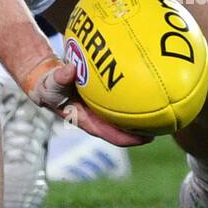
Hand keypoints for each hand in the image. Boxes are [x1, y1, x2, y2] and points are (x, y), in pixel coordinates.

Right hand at [25, 59, 153, 147]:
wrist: (44, 78)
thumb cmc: (47, 84)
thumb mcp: (50, 84)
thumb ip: (59, 78)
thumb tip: (70, 69)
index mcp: (85, 121)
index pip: (110, 134)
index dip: (128, 139)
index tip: (147, 138)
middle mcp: (94, 118)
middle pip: (122, 130)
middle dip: (141, 132)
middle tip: (163, 127)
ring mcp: (97, 109)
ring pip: (122, 117)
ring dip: (139, 118)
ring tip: (161, 113)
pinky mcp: (99, 98)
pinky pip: (119, 100)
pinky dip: (131, 98)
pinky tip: (145, 89)